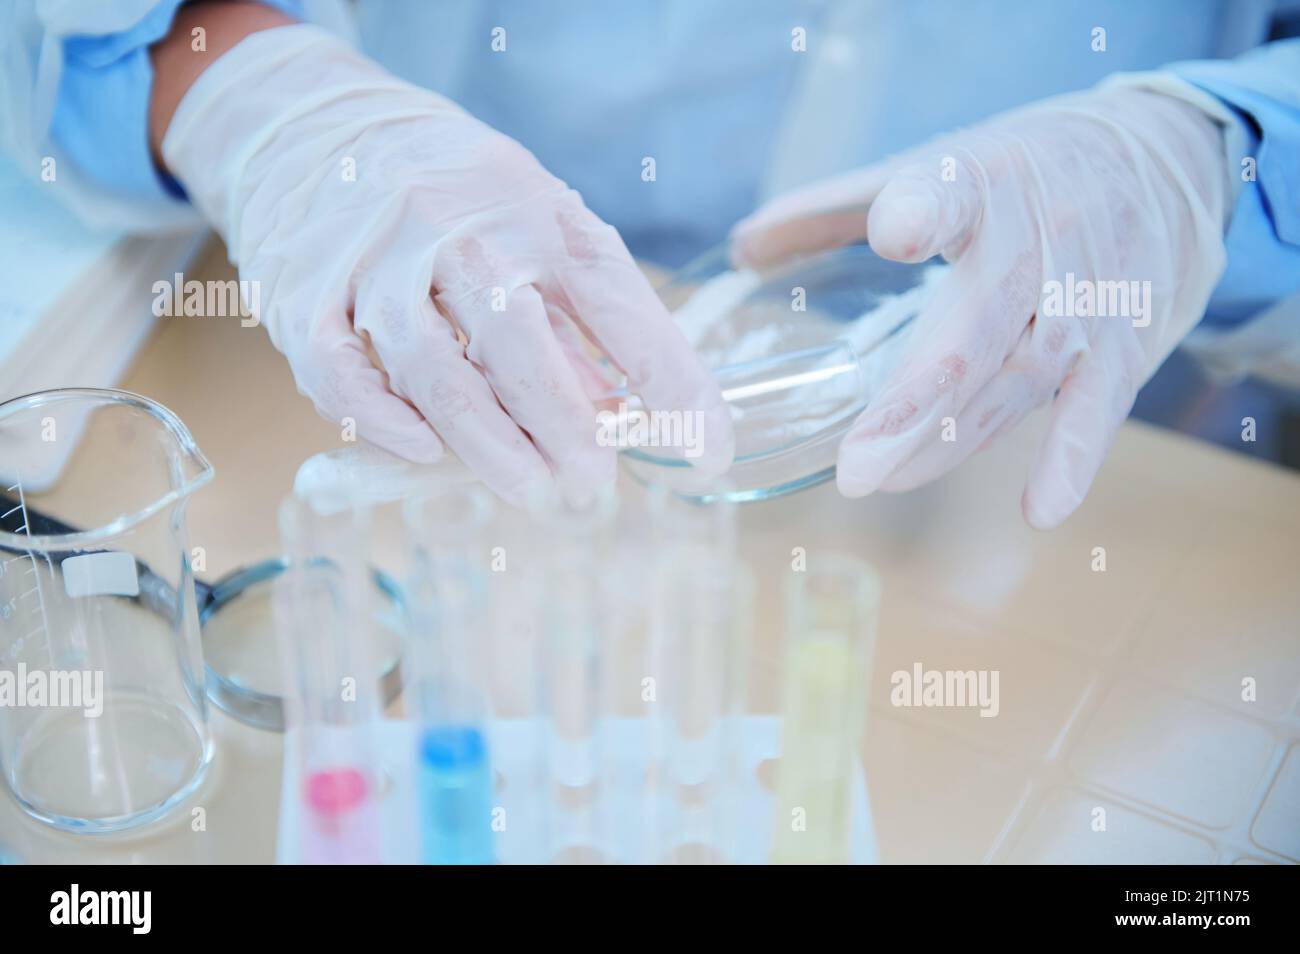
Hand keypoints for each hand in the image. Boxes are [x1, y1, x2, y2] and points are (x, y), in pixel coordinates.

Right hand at [160, 24, 732, 503]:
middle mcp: (459, 226)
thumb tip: (621, 419)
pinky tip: (425, 453)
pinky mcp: (307, 288)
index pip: (618, 305)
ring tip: (530, 491)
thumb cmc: (457, 198)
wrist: (321, 128)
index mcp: (537, 211)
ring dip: (487, 443)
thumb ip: (577, 324)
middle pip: (518, 340)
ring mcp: (378, 256)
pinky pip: (342, 370)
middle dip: (565, 428)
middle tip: (591, 486)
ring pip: (432, 366)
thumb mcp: (537, 231)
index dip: (670, 383)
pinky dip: (385, 421)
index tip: (707, 448)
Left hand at [733, 85, 1228, 526]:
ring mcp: (1087, 297)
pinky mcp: (1126, 341)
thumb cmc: (1020, 173)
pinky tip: (1041, 508)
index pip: (950, 197)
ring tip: (885, 481)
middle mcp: (1038, 241)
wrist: (1167, 156)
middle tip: (857, 469)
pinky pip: (1098, 407)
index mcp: (977, 187)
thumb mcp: (932, 167)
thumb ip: (834, 210)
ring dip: (954, 440)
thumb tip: (740, 248)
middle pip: (975, 330)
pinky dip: (1071, 457)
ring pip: (1018, 379)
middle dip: (916, 401)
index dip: (925, 214)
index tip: (898, 232)